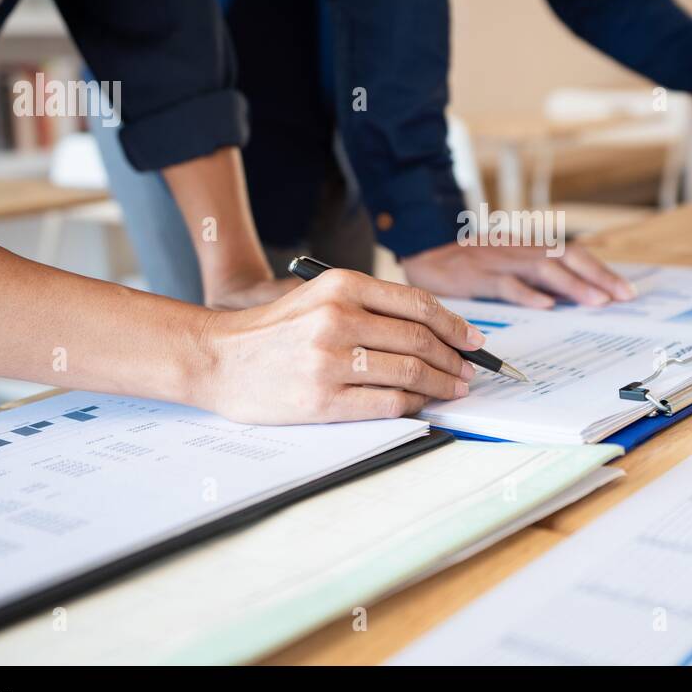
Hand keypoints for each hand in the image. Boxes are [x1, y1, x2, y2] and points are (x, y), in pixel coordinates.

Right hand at [196, 269, 482, 423]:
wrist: (217, 359)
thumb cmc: (275, 331)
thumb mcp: (320, 297)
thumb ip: (370, 305)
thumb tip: (434, 328)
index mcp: (341, 286)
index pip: (416, 304)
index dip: (454, 324)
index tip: (473, 339)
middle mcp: (337, 318)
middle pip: (418, 339)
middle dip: (453, 358)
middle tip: (469, 369)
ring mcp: (328, 360)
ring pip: (408, 372)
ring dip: (441, 383)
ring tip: (454, 388)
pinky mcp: (321, 400)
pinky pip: (386, 403)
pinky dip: (413, 405)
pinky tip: (422, 405)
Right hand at [401, 241, 635, 308]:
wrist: (421, 255)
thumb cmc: (467, 267)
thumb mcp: (505, 267)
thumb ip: (533, 280)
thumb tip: (569, 300)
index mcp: (527, 247)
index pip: (572, 254)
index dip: (600, 270)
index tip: (625, 290)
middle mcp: (517, 249)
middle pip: (565, 257)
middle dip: (597, 276)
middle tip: (622, 296)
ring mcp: (496, 260)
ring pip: (541, 269)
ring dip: (571, 285)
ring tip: (595, 301)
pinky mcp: (474, 275)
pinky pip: (505, 284)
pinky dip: (526, 294)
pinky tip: (545, 306)